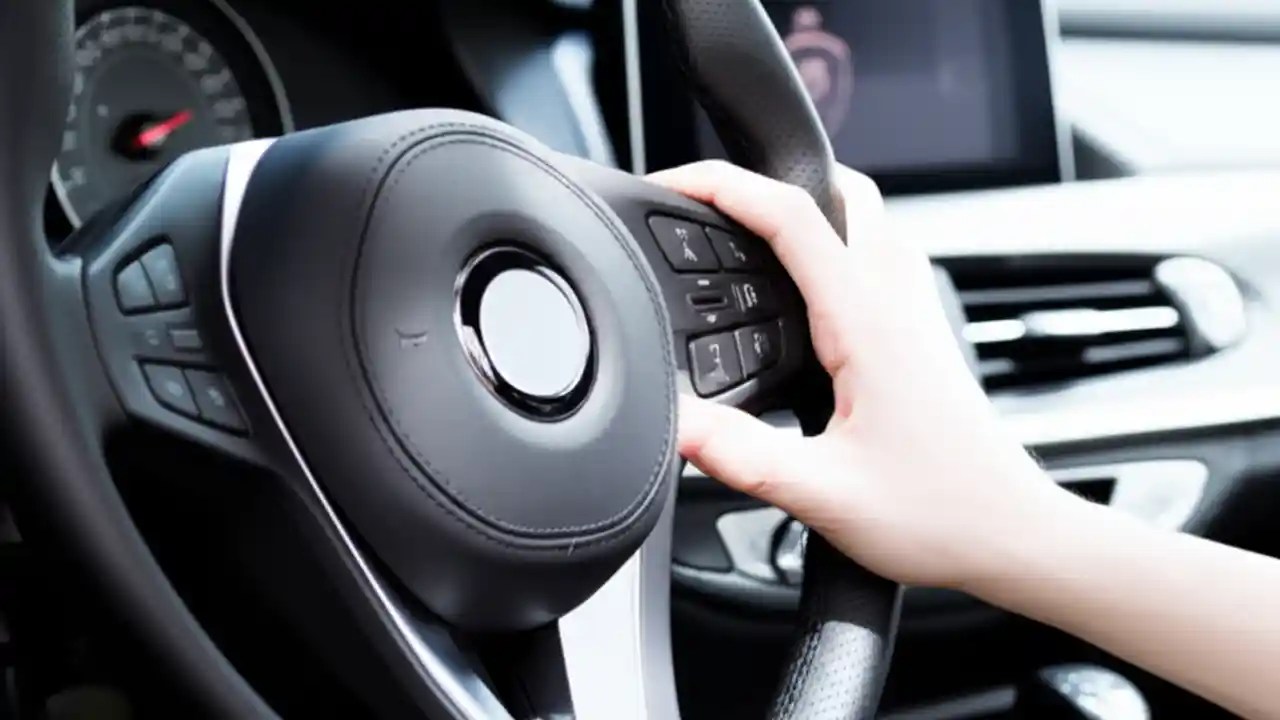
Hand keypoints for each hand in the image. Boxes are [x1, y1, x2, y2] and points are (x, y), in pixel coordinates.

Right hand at [648, 161, 1070, 590]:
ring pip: (860, 220)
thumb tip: (672, 421)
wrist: (1012, 534)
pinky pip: (873, 258)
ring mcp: (915, 311)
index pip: (790, 215)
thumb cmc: (942, 513)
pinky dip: (827, 248)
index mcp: (867, 321)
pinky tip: (797, 295)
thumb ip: (739, 455)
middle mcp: (896, 301)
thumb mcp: (823, 493)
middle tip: (709, 201)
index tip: (673, 185)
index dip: (722, 186)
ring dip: (802, 211)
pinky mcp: (920, 333)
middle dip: (765, 180)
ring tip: (742, 236)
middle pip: (835, 191)